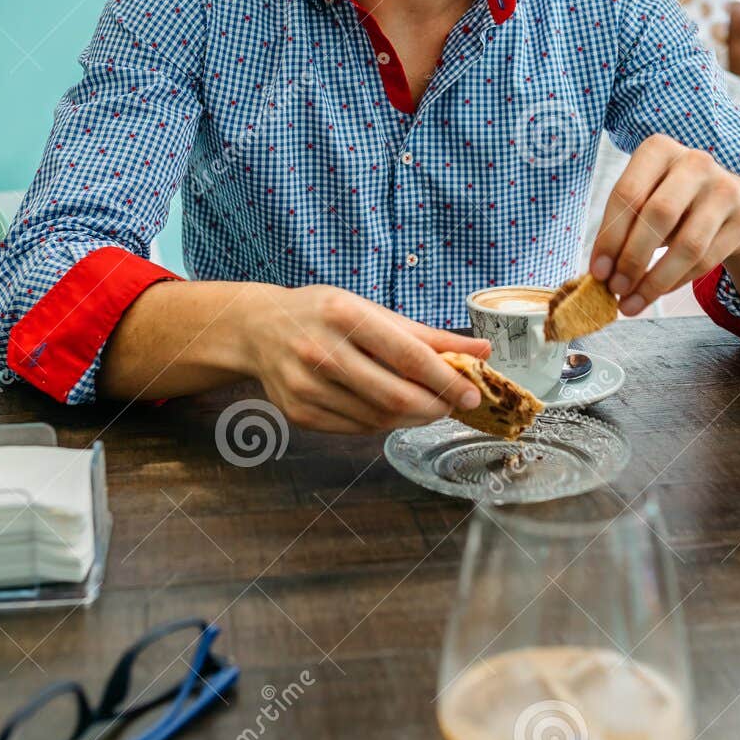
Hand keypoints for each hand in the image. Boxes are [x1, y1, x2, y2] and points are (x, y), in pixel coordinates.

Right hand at [235, 284, 490, 434]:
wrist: (258, 328)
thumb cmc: (323, 313)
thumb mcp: (372, 310)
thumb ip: (427, 335)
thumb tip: (481, 352)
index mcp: (344, 316)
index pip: (409, 357)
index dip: (447, 380)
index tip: (472, 393)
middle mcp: (321, 352)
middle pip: (395, 397)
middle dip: (434, 407)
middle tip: (453, 405)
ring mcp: (306, 386)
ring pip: (377, 419)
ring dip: (412, 418)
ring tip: (427, 405)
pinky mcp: (299, 413)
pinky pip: (356, 429)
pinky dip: (382, 423)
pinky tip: (391, 410)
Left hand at [590, 134, 739, 314]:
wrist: (725, 199)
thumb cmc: (669, 200)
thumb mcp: (643, 199)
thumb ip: (621, 228)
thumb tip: (600, 274)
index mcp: (659, 149)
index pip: (627, 194)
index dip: (609, 237)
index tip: (597, 272)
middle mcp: (695, 162)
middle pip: (658, 215)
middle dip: (632, 259)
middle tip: (616, 289)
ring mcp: (725, 189)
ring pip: (687, 245)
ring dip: (655, 281)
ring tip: (632, 302)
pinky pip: (706, 260)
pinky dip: (676, 282)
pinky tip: (657, 291)